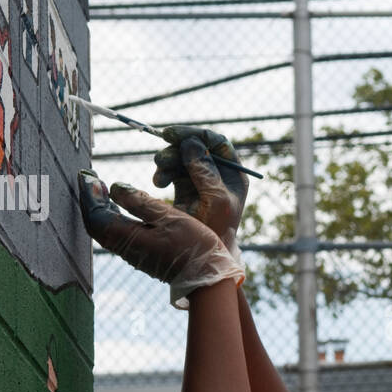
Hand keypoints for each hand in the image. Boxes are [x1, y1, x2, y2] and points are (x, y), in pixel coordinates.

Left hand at [78, 148, 244, 308]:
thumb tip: (115, 188)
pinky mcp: (140, 255)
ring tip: (102, 190)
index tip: (87, 175)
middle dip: (91, 200)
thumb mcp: (169, 217)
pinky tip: (120, 208)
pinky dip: (112, 218)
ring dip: (100, 209)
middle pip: (95, 223)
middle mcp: (124, 248)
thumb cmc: (193, 246)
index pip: (95, 214)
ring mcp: (131, 254)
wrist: (207, 277)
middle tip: (91, 180)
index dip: (89, 193)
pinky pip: (116, 234)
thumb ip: (140, 202)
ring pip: (105, 230)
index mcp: (127, 238)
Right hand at [152, 127, 247, 253]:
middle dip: (176, 149)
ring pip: (181, 158)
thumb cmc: (215, 230)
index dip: (196, 134)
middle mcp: (218, 174)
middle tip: (160, 158)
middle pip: (196, 147)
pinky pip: (172, 171)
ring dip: (166, 162)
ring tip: (158, 177)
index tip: (173, 134)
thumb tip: (192, 142)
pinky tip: (158, 183)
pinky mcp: (185, 189)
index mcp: (233, 174)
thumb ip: (205, 171)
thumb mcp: (215, 199)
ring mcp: (201, 180)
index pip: (217, 142)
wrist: (203, 256)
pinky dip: (163, 173)